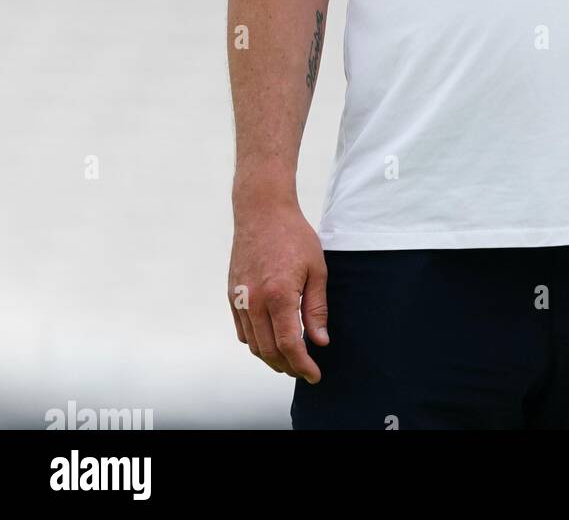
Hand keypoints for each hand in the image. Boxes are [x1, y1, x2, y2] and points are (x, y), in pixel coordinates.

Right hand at [227, 197, 328, 383]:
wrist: (262, 211)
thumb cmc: (294, 235)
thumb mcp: (316, 268)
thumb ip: (316, 308)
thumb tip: (319, 341)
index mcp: (279, 294)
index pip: (290, 344)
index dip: (303, 365)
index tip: (314, 375)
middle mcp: (254, 301)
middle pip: (269, 350)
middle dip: (288, 366)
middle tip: (304, 370)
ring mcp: (240, 299)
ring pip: (253, 344)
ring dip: (271, 358)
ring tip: (289, 360)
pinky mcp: (232, 294)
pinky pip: (242, 330)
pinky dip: (256, 342)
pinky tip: (270, 340)